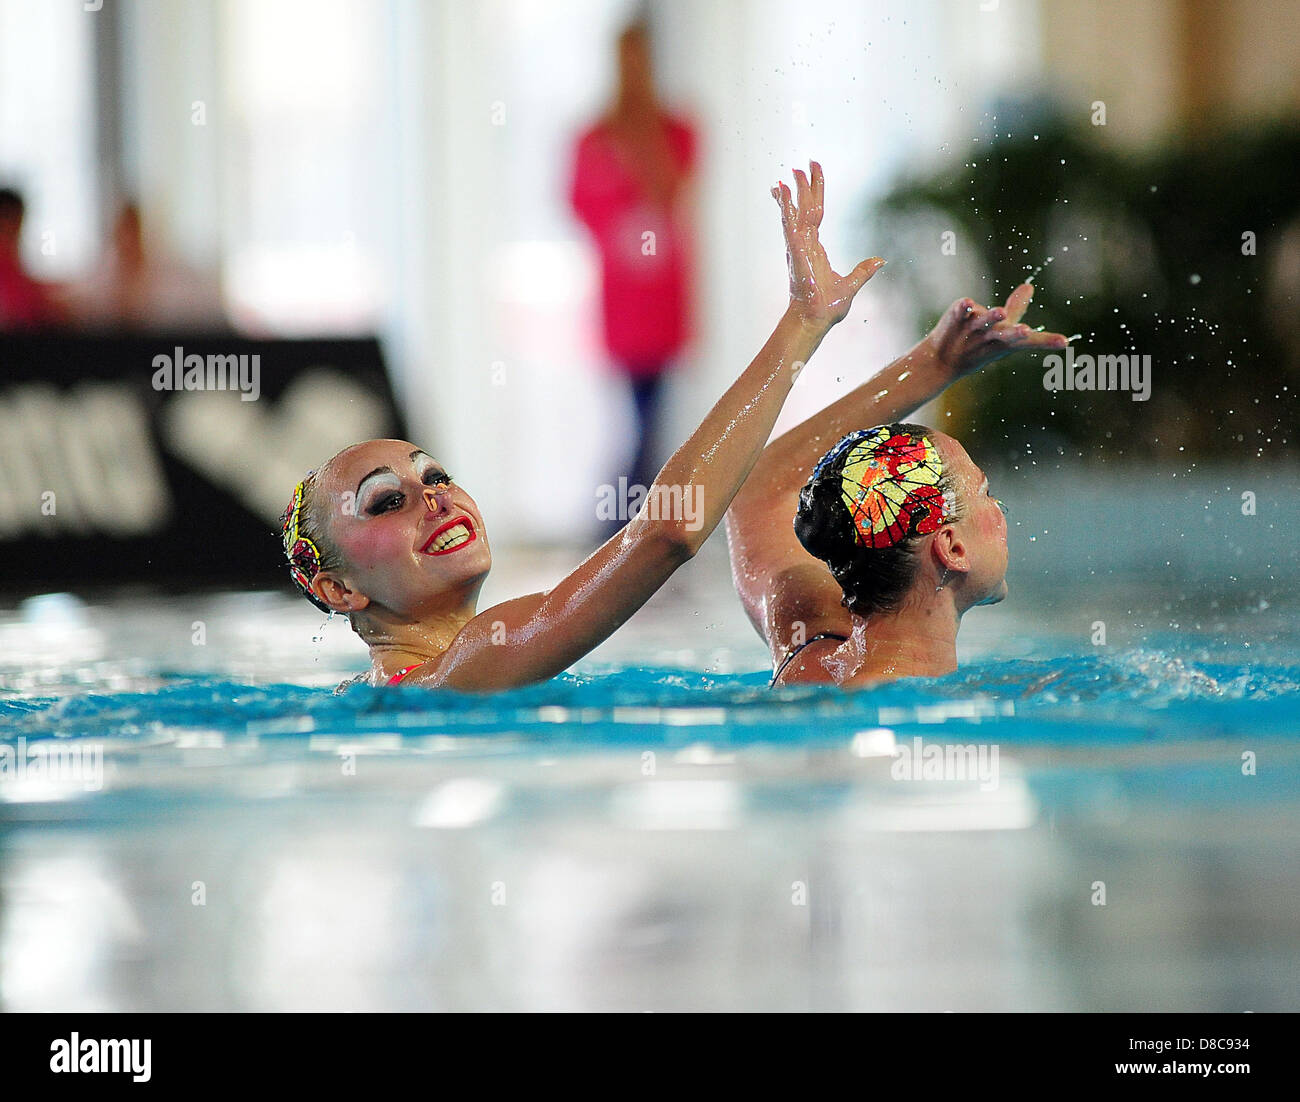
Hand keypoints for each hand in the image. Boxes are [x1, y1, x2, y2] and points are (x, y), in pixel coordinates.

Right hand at [774, 161, 883, 328]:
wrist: (816, 320)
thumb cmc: (827, 307)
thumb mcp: (851, 285)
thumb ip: (863, 271)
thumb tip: (880, 261)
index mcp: (814, 248)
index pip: (815, 213)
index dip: (815, 192)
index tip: (812, 171)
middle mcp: (804, 244)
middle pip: (804, 208)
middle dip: (803, 186)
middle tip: (800, 165)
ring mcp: (798, 248)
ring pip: (794, 214)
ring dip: (790, 195)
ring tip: (786, 177)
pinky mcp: (795, 253)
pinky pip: (790, 227)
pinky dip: (785, 210)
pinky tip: (780, 194)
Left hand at [926, 282, 1068, 379]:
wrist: (942, 359)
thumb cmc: (979, 344)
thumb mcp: (1000, 327)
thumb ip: (1016, 307)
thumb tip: (1029, 286)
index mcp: (1006, 339)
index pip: (1028, 340)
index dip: (1046, 341)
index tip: (1064, 342)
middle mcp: (991, 334)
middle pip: (1006, 333)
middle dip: (1015, 332)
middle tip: (1026, 331)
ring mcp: (973, 326)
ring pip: (984, 321)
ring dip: (992, 317)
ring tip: (1000, 312)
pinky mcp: (956, 317)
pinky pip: (960, 311)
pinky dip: (963, 307)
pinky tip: (966, 302)